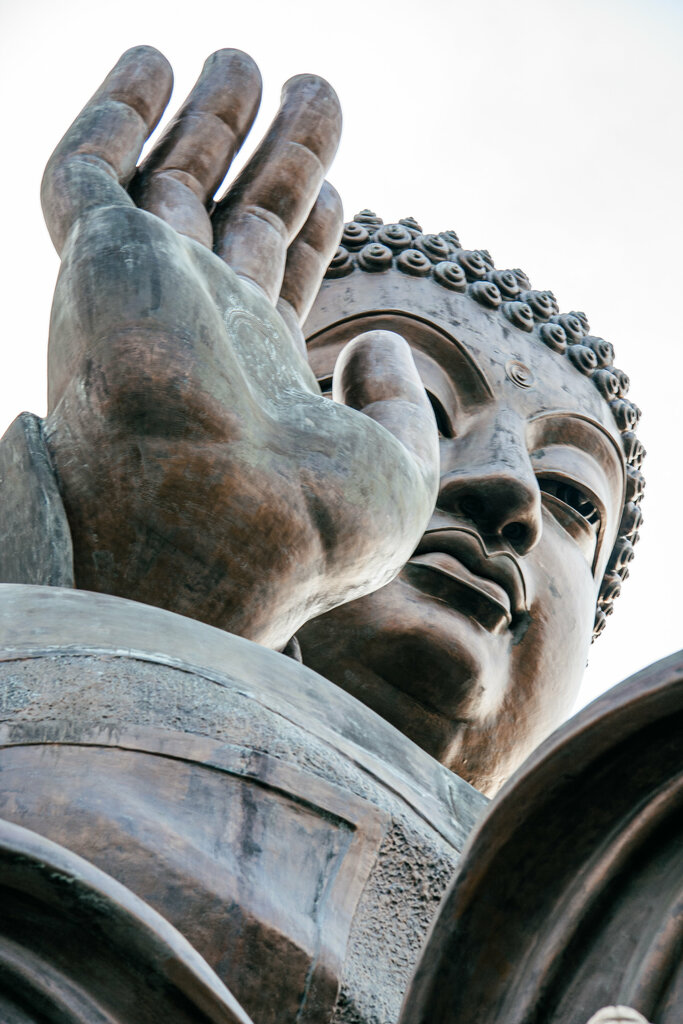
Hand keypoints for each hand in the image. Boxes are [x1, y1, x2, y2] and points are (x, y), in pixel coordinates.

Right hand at [41, 47, 437, 648]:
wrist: (224, 542)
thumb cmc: (311, 530)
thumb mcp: (397, 471)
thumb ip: (395, 405)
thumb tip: (378, 345)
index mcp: (259, 375)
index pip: (281, 279)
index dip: (307, 227)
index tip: (334, 184)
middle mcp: (198, 331)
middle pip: (235, 217)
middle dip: (272, 153)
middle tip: (313, 89)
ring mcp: (145, 296)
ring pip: (166, 182)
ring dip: (208, 119)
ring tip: (250, 59)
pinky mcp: (97, 264)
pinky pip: (85, 172)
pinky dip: (111, 114)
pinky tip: (151, 63)